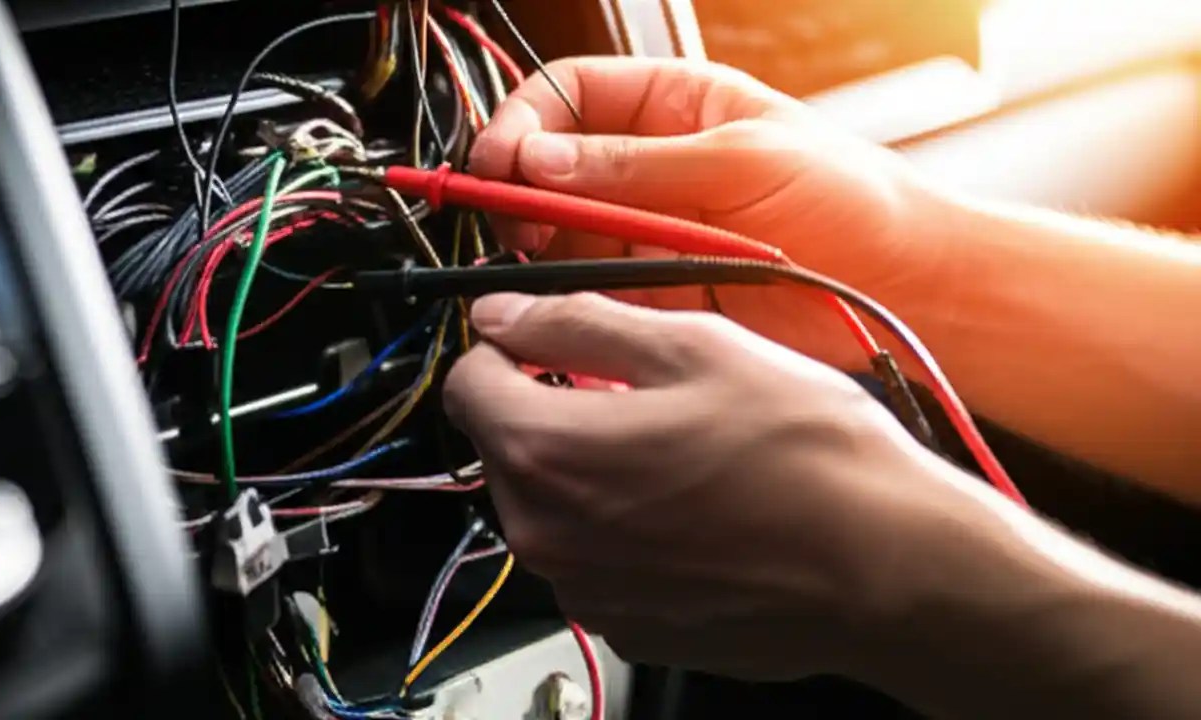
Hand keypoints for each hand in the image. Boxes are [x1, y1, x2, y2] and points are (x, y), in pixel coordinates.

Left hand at [444, 292, 982, 679]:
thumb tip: (504, 315)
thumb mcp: (693, 348)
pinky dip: (622, 524)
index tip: (548, 339)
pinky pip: (594, 555)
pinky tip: (694, 506)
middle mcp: (548, 536)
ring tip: (683, 449)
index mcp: (549, 454)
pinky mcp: (627, 624)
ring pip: (552, 501)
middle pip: (506, 446)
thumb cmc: (808, 459)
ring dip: (593, 467)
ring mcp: (586, 591)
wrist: (887, 570)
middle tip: (640, 391)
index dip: (507, 348)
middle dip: (553, 407)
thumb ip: (575, 325)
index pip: (466, 383)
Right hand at [470, 56, 956, 368]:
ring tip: (542, 255)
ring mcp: (652, 227)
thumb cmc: (850, 199)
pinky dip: (573, 291)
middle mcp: (652, 164)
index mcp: (675, 104)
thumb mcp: (740, 159)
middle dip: (523, 187)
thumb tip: (542, 161)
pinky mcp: (659, 286)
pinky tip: (572, 292)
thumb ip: (634, 165)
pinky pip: (594, 284)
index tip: (503, 161)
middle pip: (554, 164)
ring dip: (543, 242)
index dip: (525, 122)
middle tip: (510, 215)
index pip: (570, 95)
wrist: (902, 286)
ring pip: (564, 229)